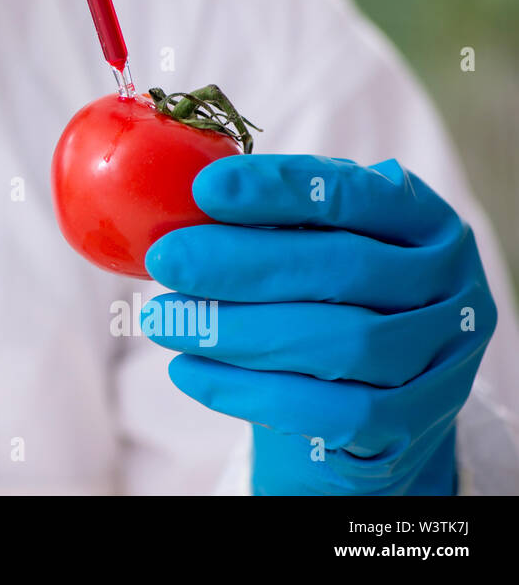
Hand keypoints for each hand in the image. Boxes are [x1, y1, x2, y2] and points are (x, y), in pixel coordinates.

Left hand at [142, 154, 496, 494]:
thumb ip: (270, 224)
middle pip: (343, 269)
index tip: (206, 188)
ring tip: (164, 321)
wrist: (374, 401)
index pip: (356, 195)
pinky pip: (327, 412)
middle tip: (166, 261)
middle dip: (242, 264)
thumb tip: (180, 209)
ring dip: (235, 331)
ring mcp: (439, 359)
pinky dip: (248, 391)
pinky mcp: (411, 424)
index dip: (280, 189)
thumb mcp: (315, 247)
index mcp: (424, 222)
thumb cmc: (330, 300)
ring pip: (337, 343)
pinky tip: (189, 371)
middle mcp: (449, 286)